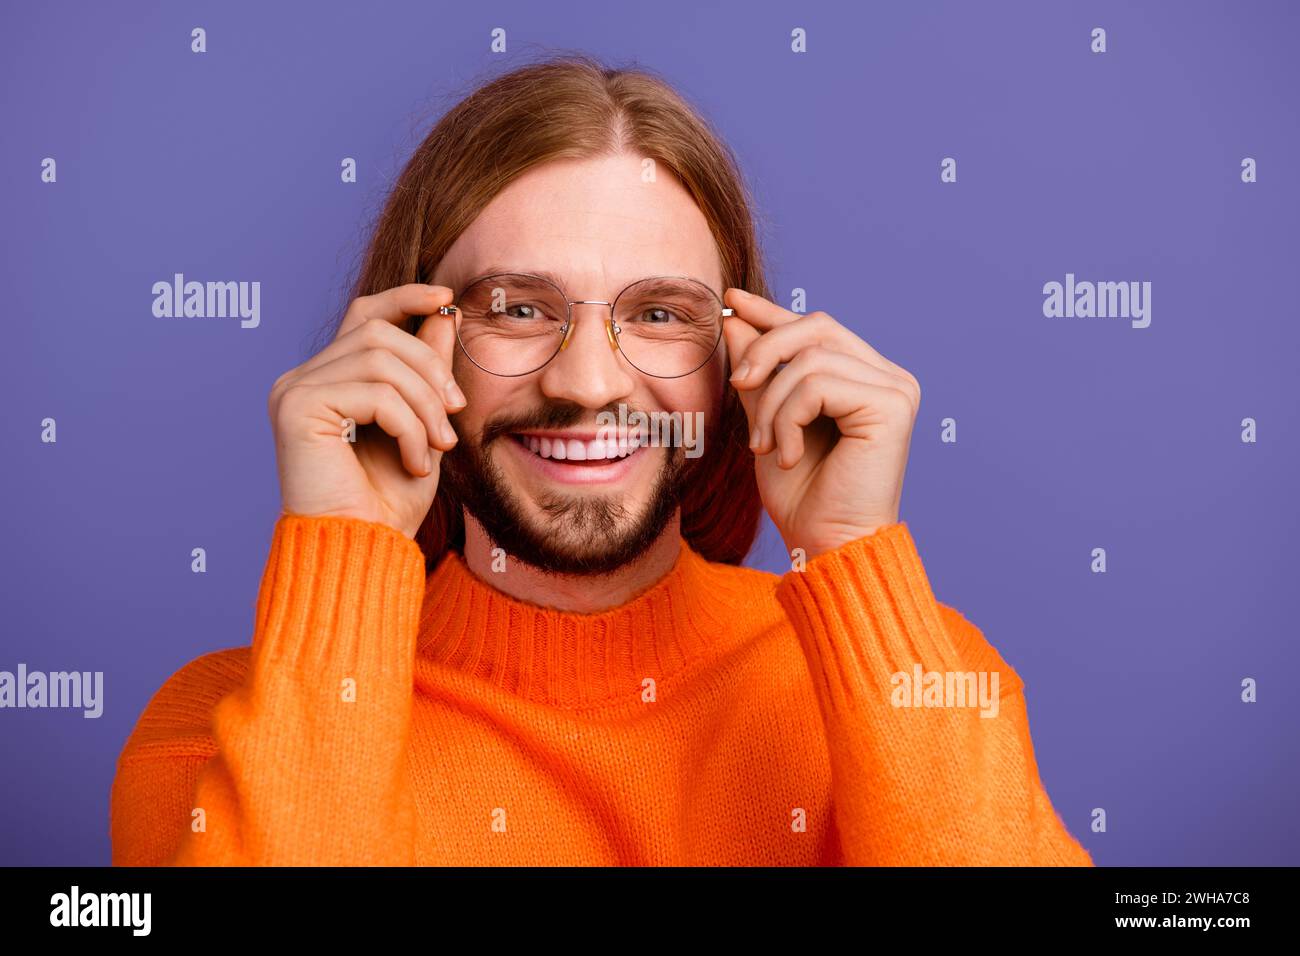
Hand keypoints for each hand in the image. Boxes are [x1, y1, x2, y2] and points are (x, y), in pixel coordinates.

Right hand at [267, 284, 463, 539]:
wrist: (362, 552)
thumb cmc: (388, 502)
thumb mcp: (422, 426)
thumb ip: (427, 372)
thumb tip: (444, 314)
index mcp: (330, 381)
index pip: (365, 315)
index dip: (405, 298)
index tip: (446, 301)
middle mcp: (303, 380)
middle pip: (379, 333)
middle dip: (430, 368)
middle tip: (455, 415)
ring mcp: (294, 392)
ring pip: (380, 359)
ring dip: (424, 404)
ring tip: (437, 447)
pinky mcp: (296, 409)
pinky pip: (373, 392)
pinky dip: (408, 426)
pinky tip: (414, 461)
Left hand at [721, 289, 920, 560]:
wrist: (825, 544)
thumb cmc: (802, 495)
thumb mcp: (768, 421)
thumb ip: (760, 374)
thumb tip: (736, 320)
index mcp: (864, 378)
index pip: (815, 329)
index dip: (772, 313)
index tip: (731, 301)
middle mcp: (888, 376)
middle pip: (814, 328)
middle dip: (763, 353)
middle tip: (737, 387)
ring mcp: (896, 388)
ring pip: (811, 359)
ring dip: (772, 403)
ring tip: (765, 446)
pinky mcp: (892, 405)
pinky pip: (819, 384)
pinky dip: (789, 418)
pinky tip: (788, 454)